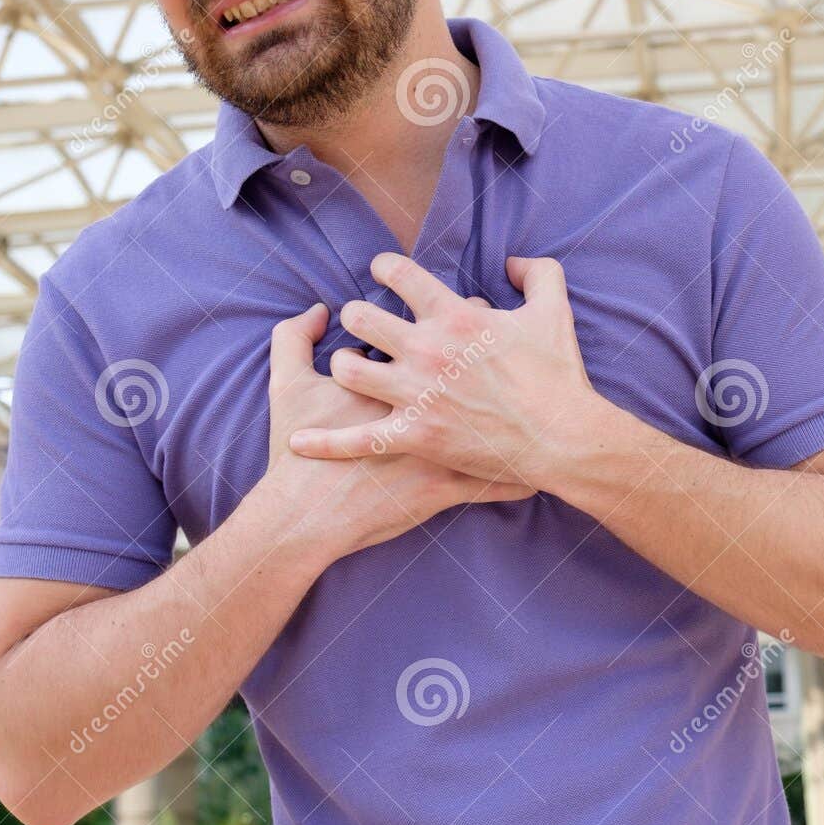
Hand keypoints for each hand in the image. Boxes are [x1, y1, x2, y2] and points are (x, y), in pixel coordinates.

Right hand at [262, 304, 532, 560]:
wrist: (310, 513)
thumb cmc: (298, 450)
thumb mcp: (287, 384)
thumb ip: (293, 337)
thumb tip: (314, 311)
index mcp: (403, 364)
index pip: (450, 318)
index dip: (461, 314)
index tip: (466, 318)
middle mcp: (434, 397)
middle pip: (489, 356)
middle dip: (502, 349)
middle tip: (503, 351)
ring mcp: (447, 445)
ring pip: (504, 420)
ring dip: (521, 413)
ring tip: (534, 409)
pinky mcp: (448, 485)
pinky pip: (498, 483)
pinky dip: (518, 480)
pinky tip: (536, 479)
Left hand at [287, 254, 610, 486]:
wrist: (562, 438)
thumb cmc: (559, 376)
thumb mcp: (555, 311)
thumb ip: (537, 273)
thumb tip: (512, 262)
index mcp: (455, 316)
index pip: (399, 274)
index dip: (384, 267)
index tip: (380, 270)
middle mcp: (427, 349)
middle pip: (361, 316)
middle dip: (357, 314)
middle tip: (363, 322)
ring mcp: (417, 395)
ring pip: (349, 368)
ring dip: (344, 364)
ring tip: (349, 366)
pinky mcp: (415, 436)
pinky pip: (358, 439)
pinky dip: (326, 442)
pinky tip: (299, 440)